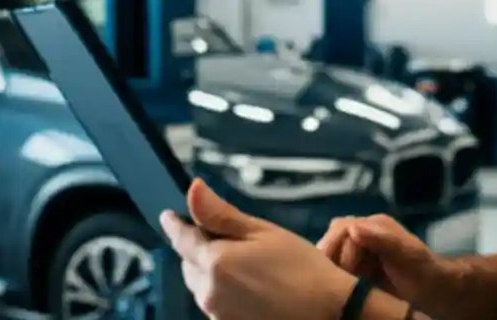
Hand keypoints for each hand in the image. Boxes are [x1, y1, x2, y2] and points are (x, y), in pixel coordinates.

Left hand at [161, 179, 356, 319]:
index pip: (181, 238)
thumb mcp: (263, 232)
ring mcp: (215, 313)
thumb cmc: (301, 267)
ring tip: (248, 265)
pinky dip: (223, 291)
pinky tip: (251, 286)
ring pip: (200, 284)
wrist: (327, 311)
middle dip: (200, 248)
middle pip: (189, 262)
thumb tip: (192, 189)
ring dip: (211, 271)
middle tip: (231, 240)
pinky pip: (214, 303)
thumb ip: (221, 214)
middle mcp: (208, 291)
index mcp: (215, 261)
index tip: (169, 215)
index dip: (175, 224)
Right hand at [317, 214, 454, 312]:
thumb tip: (353, 228)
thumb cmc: (424, 272)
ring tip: (338, 286)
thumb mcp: (407, 255)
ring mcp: (361, 251)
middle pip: (333, 238)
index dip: (338, 247)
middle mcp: (365, 234)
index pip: (342, 228)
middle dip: (331, 257)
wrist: (437, 293)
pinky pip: (338, 267)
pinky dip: (336, 276)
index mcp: (375, 226)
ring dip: (332, 267)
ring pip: (333, 253)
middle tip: (336, 281)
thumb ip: (382, 240)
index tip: (345, 271)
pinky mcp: (359, 268)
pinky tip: (339, 289)